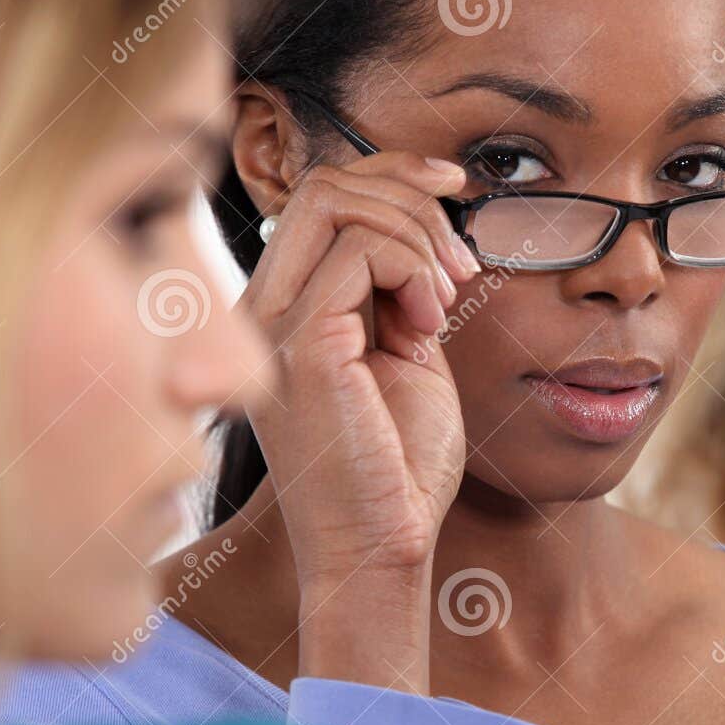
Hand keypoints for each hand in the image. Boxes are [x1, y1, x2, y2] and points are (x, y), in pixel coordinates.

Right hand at [238, 154, 480, 686]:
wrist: (384, 550)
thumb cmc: (399, 467)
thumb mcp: (404, 353)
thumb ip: (396, 288)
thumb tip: (421, 217)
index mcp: (281, 310)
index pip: (321, 196)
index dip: (392, 173)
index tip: (456, 187)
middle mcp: (260, 311)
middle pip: (326, 185)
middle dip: (413, 198)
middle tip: (463, 264)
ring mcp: (271, 327)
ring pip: (339, 203)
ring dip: (421, 237)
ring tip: (449, 298)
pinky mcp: (302, 348)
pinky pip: (360, 252)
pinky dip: (414, 269)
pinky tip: (430, 325)